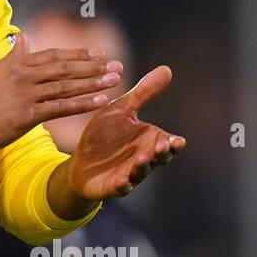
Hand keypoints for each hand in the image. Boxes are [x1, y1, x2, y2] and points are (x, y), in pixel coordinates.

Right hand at [0, 31, 122, 155]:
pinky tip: (100, 100)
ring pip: (66, 86)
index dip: (77, 54)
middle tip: (115, 64)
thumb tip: (23, 37)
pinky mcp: (27, 115)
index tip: (96, 53)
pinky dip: (82, 103)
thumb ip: (12, 57)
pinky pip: (61, 108)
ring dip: (93, 82)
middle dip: (92, 66)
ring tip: (114, 79)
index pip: (52, 56)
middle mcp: (23, 76)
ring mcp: (26, 95)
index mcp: (15, 64)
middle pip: (64, 68)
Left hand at [64, 65, 185, 199]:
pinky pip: (121, 187)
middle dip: (161, 154)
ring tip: (141, 159)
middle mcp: (144, 159)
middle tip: (161, 146)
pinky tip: (122, 180)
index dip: (173, 143)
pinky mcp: (113, 186)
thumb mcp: (121, 109)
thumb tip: (167, 69)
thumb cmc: (104, 135)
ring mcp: (130, 174)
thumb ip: (143, 93)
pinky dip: (123, 185)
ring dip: (142, 167)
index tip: (177, 140)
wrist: (79, 160)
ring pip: (141, 172)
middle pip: (159, 159)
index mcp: (149, 140)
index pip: (168, 143)